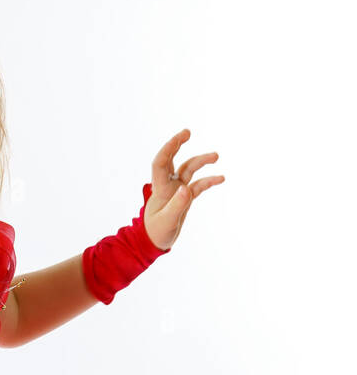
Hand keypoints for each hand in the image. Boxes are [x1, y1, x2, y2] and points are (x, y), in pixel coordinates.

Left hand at [143, 129, 224, 250]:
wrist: (154, 243)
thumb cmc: (155, 233)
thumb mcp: (166, 221)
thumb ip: (177, 205)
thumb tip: (186, 189)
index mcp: (160, 188)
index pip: (161, 162)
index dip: (169, 147)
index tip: (182, 136)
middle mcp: (168, 185)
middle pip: (172, 160)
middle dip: (178, 145)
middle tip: (188, 132)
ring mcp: (177, 191)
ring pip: (189, 170)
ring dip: (201, 162)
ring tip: (216, 156)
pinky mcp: (185, 198)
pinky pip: (198, 185)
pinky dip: (208, 181)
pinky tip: (221, 178)